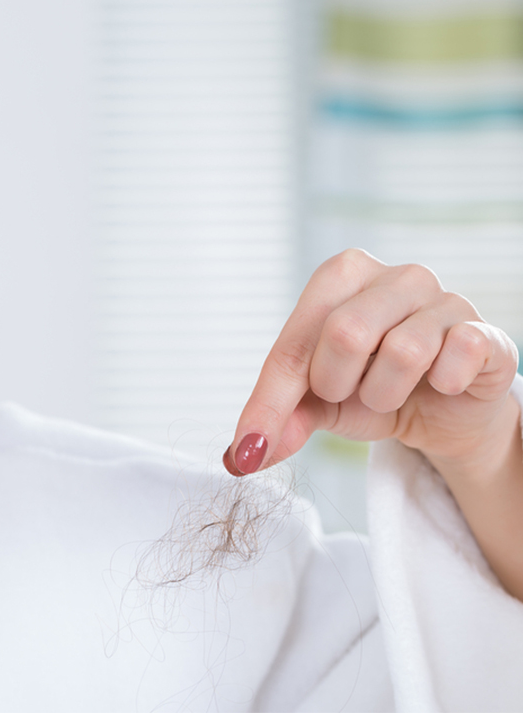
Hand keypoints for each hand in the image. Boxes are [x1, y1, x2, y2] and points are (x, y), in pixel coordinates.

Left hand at [227, 248, 518, 477]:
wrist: (441, 415)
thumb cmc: (371, 390)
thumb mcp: (318, 404)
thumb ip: (280, 419)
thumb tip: (242, 455)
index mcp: (343, 275)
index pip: (294, 340)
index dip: (270, 400)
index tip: (250, 448)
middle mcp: (396, 275)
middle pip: (345, 332)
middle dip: (336, 385)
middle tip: (349, 392)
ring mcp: (446, 298)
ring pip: (403, 350)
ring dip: (385, 393)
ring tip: (390, 392)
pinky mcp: (487, 333)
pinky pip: (459, 354)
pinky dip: (440, 384)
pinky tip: (439, 385)